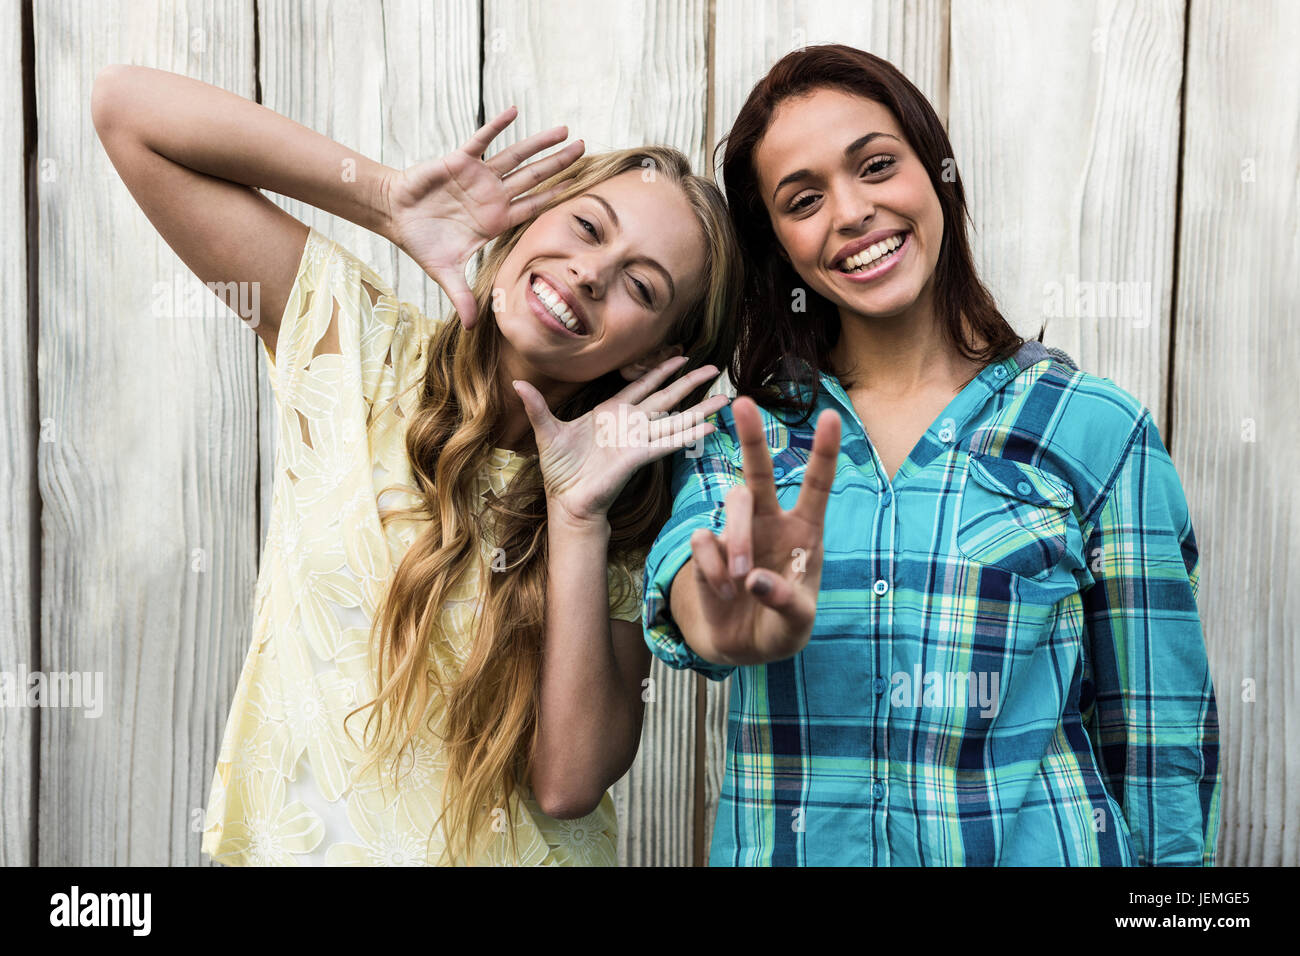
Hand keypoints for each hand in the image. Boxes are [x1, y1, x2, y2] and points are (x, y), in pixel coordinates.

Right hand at [384, 106, 584, 328]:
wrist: (394, 216)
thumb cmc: (422, 241)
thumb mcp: (444, 272)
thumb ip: (461, 296)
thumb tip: (470, 328)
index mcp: (495, 219)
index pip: (533, 207)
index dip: (556, 198)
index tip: (581, 190)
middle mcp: (493, 195)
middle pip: (534, 177)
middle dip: (559, 164)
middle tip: (586, 148)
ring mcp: (478, 176)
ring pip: (515, 156)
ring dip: (539, 143)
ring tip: (565, 130)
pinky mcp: (458, 161)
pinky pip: (480, 140)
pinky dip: (497, 126)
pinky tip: (515, 111)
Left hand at [512, 356, 729, 527]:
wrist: (565, 499)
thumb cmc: (559, 469)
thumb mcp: (546, 431)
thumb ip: (537, 406)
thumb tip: (517, 383)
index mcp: (612, 412)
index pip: (643, 385)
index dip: (662, 370)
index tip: (682, 357)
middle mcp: (630, 424)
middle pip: (668, 398)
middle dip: (691, 383)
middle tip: (714, 369)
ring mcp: (637, 440)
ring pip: (675, 419)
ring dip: (700, 409)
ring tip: (724, 399)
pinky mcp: (638, 457)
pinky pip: (667, 443)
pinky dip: (688, 436)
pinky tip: (708, 429)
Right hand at [687, 396, 840, 662]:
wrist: (744, 645)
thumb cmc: (781, 626)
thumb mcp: (797, 623)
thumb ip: (784, 601)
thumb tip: (754, 579)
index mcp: (804, 531)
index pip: (817, 485)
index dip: (824, 452)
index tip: (830, 417)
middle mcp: (769, 521)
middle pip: (758, 470)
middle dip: (751, 436)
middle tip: (741, 402)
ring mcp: (736, 532)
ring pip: (733, 504)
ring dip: (737, 540)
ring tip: (739, 582)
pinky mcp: (707, 548)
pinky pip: (704, 542)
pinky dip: (714, 571)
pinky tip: (724, 593)